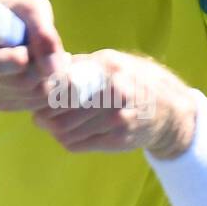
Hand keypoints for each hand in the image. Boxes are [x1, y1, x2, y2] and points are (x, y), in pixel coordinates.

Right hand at [0, 0, 71, 113]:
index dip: (23, 59)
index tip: (33, 46)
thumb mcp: (31, 8)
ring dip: (53, 79)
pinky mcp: (3, 102)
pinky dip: (50, 90)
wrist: (3, 21)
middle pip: (22, 84)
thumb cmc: (16, 10)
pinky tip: (47, 72)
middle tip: (58, 52)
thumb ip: (43, 33)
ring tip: (53, 59)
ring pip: (33, 97)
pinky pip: (35, 105)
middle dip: (46, 68)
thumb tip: (54, 69)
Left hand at [33, 49, 198, 156]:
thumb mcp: (110, 61)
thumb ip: (78, 65)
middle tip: (39, 112)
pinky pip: (76, 144)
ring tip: (50, 122)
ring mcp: (117, 119)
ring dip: (52, 128)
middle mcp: (114, 93)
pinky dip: (65, 139)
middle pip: (58, 110)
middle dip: (43, 113)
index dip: (43, 91)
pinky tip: (69, 131)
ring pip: (63, 130)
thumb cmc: (132, 80)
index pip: (62, 83)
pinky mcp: (118, 140)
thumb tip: (43, 68)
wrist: (168, 109)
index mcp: (108, 68)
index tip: (38, 92)